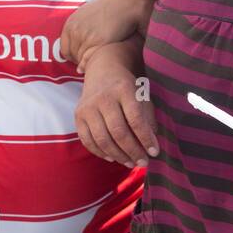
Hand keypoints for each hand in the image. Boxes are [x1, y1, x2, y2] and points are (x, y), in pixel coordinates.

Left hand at [62, 0, 152, 71]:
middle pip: (73, 56)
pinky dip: (93, 63)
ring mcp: (85, 36)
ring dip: (89, 61)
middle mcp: (75, 30)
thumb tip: (73, 48)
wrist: (126, 3)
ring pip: (81, 59)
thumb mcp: (86, 15)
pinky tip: (102, 60)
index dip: (74, 56)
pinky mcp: (98, 41)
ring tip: (99, 58)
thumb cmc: (109, 9)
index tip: (83, 57)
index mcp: (71, 24)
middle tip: (93, 58)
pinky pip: (89, 60)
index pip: (64, 49)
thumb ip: (77, 29)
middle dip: (81, 59)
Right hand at [74, 47, 156, 168]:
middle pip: (118, 132)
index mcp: (123, 89)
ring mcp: (88, 107)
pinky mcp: (78, 115)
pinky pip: (88, 141)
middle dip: (133, 151)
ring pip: (102, 139)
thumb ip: (147, 118)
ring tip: (131, 162)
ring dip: (119, 156)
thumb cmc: (127, 87)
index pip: (135, 119)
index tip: (155, 152)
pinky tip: (113, 157)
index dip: (146, 138)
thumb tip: (150, 145)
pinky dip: (101, 153)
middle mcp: (104, 98)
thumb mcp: (141, 95)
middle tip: (143, 162)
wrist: (102, 69)